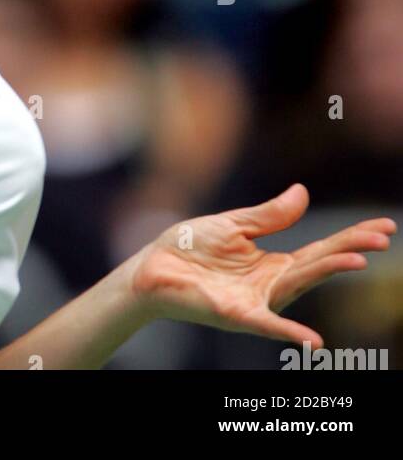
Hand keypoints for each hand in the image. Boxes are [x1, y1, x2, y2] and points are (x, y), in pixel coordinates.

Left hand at [127, 183, 396, 347]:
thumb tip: (304, 192)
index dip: (350, 237)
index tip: (382, 227)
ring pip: (300, 283)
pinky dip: (289, 331)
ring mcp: (258, 300)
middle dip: (350, 248)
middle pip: (318, 263)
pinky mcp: (236, 313)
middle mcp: (272, 284)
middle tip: (382, 237)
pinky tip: (312, 339)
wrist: (153, 267)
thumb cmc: (191, 248)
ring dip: (329, 271)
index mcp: (273, 262)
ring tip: (358, 259)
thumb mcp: (234, 225)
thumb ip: (269, 215)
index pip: (320, 248)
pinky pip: (266, 324)